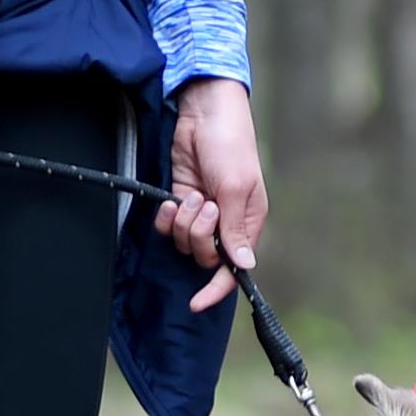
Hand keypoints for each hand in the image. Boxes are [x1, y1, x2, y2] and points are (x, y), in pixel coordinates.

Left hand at [162, 77, 267, 311]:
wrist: (205, 113)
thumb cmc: (231, 146)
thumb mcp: (236, 189)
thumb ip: (235, 231)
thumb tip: (244, 266)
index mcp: (248, 224)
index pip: (234, 269)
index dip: (216, 289)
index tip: (197, 303)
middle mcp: (226, 224)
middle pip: (204, 256)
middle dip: (198, 235)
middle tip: (204, 205)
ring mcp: (202, 213)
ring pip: (184, 242)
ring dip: (183, 221)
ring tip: (192, 193)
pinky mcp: (181, 200)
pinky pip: (169, 226)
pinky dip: (167, 216)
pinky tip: (172, 199)